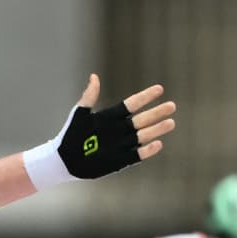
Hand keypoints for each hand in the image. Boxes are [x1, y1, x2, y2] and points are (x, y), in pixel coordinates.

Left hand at [26, 76, 176, 187]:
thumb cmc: (70, 135)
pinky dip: (147, 150)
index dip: (146, 97)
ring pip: (143, 136)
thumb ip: (89, 97)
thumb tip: (94, 77)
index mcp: (111, 117)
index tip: (159, 89)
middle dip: (157, 113)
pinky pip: (137, 154)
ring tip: (171, 122)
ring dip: (157, 130)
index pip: (132, 104)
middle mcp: (120, 130)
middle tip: (172, 106)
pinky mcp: (121, 160)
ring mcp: (121, 145)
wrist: (64, 160)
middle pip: (142, 120)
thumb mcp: (79, 115)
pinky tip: (158, 144)